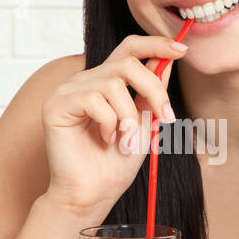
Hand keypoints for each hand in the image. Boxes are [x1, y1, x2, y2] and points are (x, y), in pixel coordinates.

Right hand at [41, 33, 187, 222]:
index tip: (181, 49)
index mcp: (105, 82)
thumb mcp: (144, 122)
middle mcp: (85, 81)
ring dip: (128, 117)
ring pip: (112, 84)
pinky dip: (108, 123)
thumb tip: (167, 61)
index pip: (129, 48)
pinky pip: (93, 100)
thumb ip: (151, 92)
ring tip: (125, 141)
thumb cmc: (116, 163)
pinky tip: (104, 139)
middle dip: (154, 90)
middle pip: (127, 63)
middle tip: (164, 118)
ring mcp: (68, 91)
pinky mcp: (56, 105)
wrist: (93, 194)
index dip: (155, 44)